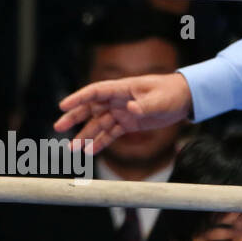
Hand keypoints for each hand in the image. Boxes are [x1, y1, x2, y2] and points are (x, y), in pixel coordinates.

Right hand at [54, 72, 192, 155]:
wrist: (183, 98)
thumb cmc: (171, 93)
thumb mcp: (159, 99)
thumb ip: (145, 106)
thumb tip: (131, 109)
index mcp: (122, 89)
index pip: (95, 92)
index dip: (78, 98)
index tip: (62, 105)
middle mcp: (117, 100)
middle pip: (90, 108)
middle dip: (74, 117)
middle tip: (58, 127)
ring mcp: (121, 112)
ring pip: (98, 124)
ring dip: (85, 135)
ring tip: (72, 148)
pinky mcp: (128, 123)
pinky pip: (110, 134)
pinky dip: (100, 142)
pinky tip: (90, 151)